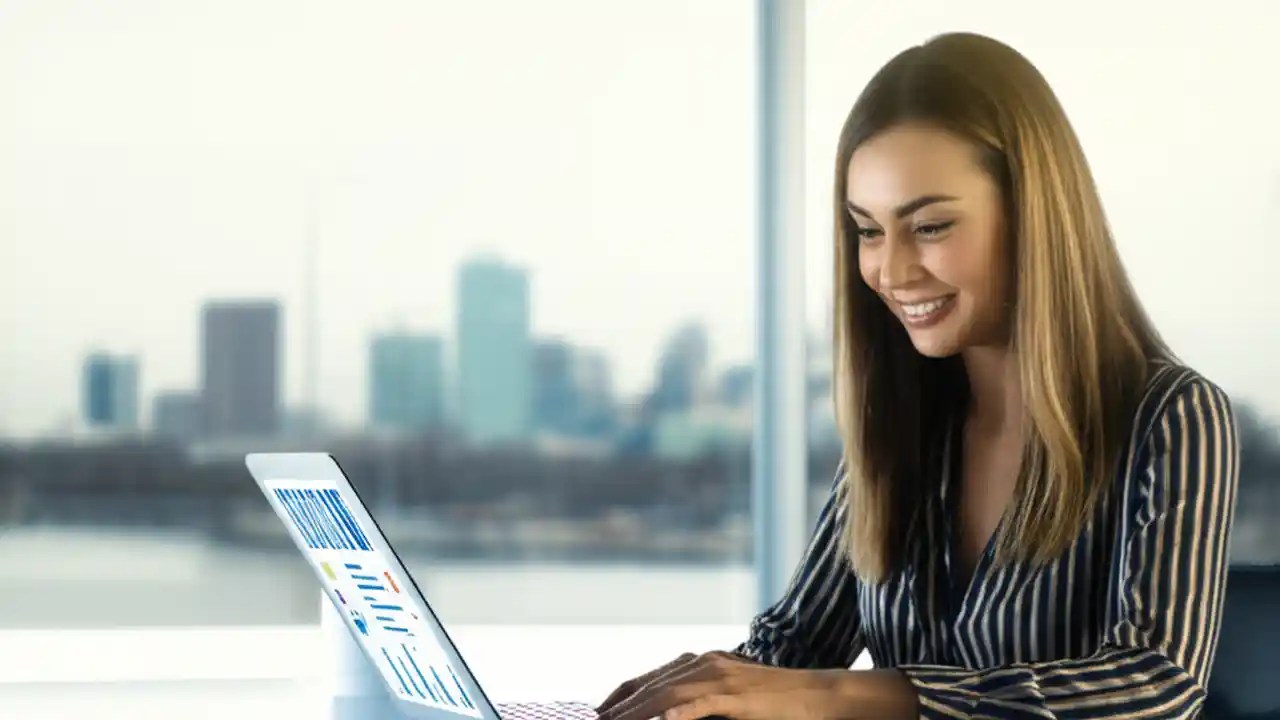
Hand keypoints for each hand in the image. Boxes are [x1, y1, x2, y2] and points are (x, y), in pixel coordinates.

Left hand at [595, 650, 850, 719]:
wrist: (820, 695)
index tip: (597, 713)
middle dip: (619, 706)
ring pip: (668, 692)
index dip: (619, 696)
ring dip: (636, 711)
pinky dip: (680, 711)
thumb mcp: (730, 701)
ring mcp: (723, 676)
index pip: (648, 678)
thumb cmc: (777, 703)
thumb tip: (667, 716)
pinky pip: (702, 703)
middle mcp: (706, 663)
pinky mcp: (739, 694)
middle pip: (650, 684)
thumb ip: (699, 704)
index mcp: (702, 662)